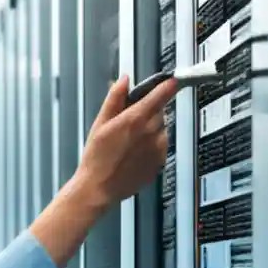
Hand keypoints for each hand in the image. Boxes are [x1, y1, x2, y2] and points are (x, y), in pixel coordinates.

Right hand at [67, 74, 177, 211]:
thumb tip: (123, 80)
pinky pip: (161, 146)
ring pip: (161, 129)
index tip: (170, 81)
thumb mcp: (100, 123)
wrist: (99, 188)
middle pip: (160, 111)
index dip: (167, 85)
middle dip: (149, 112)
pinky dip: (152, 146)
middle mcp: (151, 132)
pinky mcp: (160, 162)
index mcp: (136, 119)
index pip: (161, 94)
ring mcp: (158, 148)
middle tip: (130, 122)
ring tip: (130, 142)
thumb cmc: (96, 158)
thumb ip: (115, 98)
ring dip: (151, 130)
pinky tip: (135, 153)